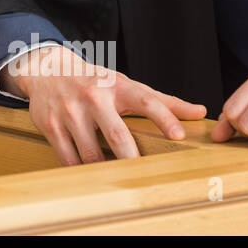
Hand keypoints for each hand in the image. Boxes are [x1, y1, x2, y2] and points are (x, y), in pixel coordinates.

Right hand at [4, 45, 207, 164]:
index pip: (145, 100)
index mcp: (116, 86)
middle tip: (145, 177)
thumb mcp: (126, 85)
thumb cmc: (94, 81)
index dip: (164, 117)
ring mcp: (70, 111)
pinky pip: (69, 158)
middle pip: (117, 134)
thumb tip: (200, 112)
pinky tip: (90, 172)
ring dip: (106, 170)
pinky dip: (82, 170)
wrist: (47, 69)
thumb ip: (163, 101)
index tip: (178, 135)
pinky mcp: (51, 125)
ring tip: (116, 178)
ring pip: (92, 153)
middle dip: (131, 159)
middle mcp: (93, 96)